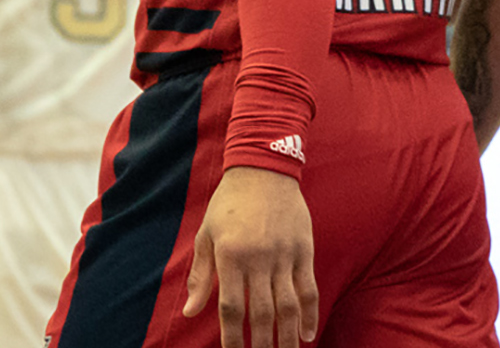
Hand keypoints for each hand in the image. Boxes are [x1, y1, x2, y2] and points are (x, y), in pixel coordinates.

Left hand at [181, 166, 319, 347]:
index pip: (230, 307)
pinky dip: (309, 314)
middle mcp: (258, 258)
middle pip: (261, 312)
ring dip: (286, 336)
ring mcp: (284, 255)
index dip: (231, 336)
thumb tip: (190, 311)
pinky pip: (308, 289)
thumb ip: (201, 276)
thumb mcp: (207, 236)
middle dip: (260, 343)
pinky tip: (306, 335)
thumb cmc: (228, 204)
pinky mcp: (304, 250)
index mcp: (230, 255)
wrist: (262, 169)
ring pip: (288, 306)